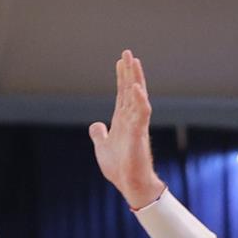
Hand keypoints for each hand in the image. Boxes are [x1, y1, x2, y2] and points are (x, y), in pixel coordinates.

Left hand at [88, 49, 164, 207]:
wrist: (129, 184)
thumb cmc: (120, 167)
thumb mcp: (103, 147)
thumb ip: (100, 134)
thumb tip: (95, 125)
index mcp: (123, 120)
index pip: (122, 94)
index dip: (122, 77)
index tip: (121, 61)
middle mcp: (131, 119)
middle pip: (131, 90)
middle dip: (129, 71)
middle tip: (128, 52)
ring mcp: (137, 125)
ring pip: (138, 96)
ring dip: (136, 79)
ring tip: (134, 61)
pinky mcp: (139, 134)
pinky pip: (141, 114)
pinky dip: (139, 100)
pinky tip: (136, 88)